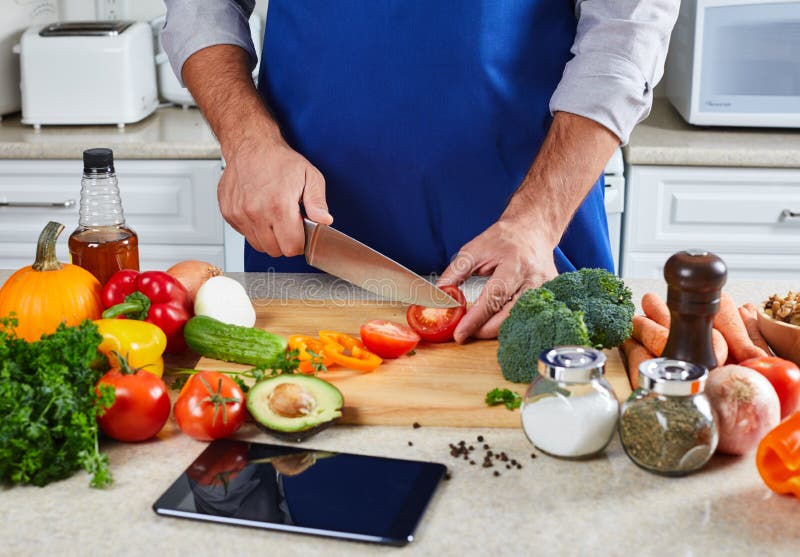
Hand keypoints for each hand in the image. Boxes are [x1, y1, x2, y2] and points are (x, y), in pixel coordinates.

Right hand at [219, 136, 332, 256]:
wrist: (250, 145)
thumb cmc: (280, 160)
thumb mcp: (310, 176)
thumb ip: (318, 202)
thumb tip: (324, 221)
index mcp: (279, 206)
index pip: (291, 248)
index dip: (299, 243)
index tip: (300, 232)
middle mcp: (256, 213)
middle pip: (275, 251)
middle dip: (284, 241)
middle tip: (287, 222)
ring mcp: (240, 214)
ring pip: (258, 245)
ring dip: (268, 236)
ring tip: (273, 216)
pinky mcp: (229, 213)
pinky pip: (244, 234)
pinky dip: (253, 228)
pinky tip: (259, 211)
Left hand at [438, 211, 557, 342]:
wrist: (531, 231)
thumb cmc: (502, 240)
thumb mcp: (473, 250)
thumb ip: (456, 273)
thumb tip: (440, 295)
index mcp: (514, 265)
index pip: (493, 298)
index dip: (475, 319)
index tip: (460, 334)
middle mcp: (534, 279)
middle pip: (509, 316)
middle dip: (484, 330)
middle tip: (464, 331)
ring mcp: (545, 290)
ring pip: (518, 321)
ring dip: (495, 328)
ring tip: (477, 325)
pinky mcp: (548, 297)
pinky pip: (526, 317)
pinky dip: (508, 322)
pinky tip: (494, 320)